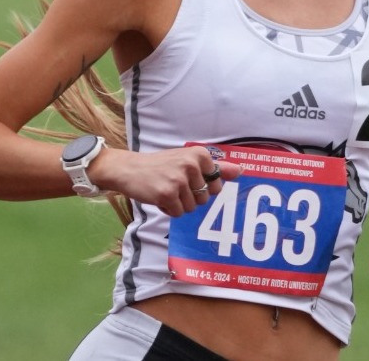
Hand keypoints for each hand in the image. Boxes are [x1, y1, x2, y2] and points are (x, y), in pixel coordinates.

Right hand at [92, 146, 243, 216]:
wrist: (129, 169)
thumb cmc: (161, 165)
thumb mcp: (188, 161)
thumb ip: (216, 168)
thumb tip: (240, 171)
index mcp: (200, 155)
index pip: (217, 185)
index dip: (202, 187)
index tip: (187, 178)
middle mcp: (191, 165)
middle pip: (205, 199)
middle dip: (190, 198)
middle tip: (174, 184)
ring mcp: (179, 180)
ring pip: (192, 208)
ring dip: (179, 204)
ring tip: (165, 189)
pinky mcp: (167, 194)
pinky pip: (179, 213)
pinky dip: (169, 209)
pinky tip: (158, 196)